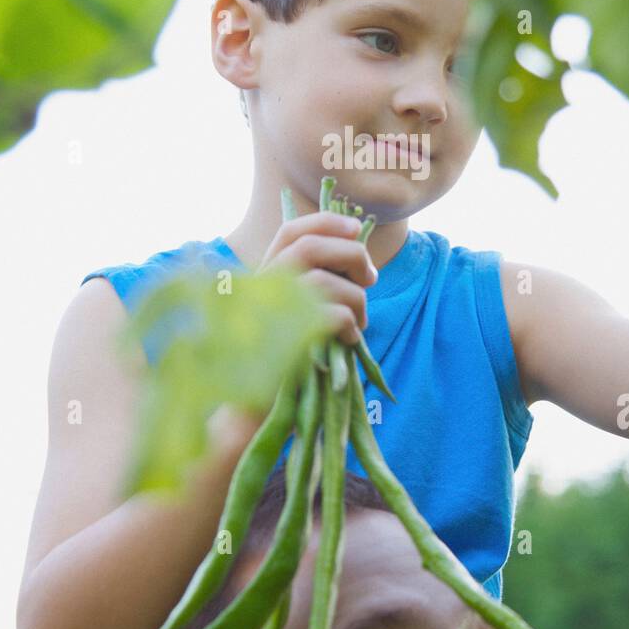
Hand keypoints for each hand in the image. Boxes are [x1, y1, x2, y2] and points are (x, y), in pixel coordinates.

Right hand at [258, 208, 378, 346]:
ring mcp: (270, 312)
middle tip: (370, 278)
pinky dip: (350, 323)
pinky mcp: (286, 339)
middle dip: (350, 255)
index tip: (357, 228)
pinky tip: (350, 337)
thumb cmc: (286, 354)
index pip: (291, 231)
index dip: (326, 222)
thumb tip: (363, 265)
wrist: (257, 405)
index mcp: (264, 274)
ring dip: (356, 299)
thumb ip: (319, 280)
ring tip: (360, 321)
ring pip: (325, 282)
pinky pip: (333, 315)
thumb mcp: (297, 308)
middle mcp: (262, 287)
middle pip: (310, 247)